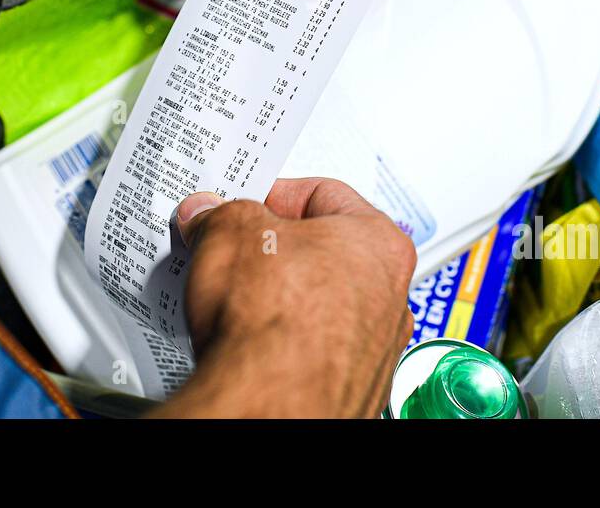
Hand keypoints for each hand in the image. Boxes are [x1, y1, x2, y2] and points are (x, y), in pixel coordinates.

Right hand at [152, 178, 415, 418]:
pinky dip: (283, 342)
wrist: (269, 404)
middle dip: (273, 248)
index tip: (240, 205)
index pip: (322, 194)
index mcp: (380, 242)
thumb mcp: (229, 231)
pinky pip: (312, 348)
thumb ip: (221, 213)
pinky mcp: (350, 387)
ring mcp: (374, 348)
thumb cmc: (273, 322)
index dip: (271, 195)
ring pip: (319, 302)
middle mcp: (390, 296)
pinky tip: (249, 341)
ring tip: (234, 296)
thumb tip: (209, 216)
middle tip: (233, 248)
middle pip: (323, 250)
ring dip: (279, 296)